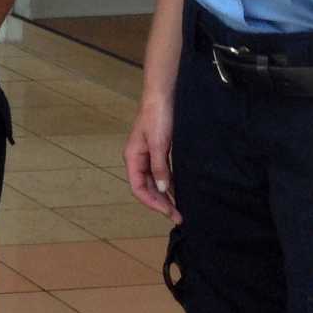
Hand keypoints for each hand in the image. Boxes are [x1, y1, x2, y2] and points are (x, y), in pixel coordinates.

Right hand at [124, 94, 179, 220]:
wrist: (163, 96)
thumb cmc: (158, 117)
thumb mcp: (159, 144)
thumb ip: (160, 167)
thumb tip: (163, 190)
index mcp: (133, 158)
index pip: (139, 188)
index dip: (153, 202)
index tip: (169, 212)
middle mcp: (139, 159)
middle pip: (146, 187)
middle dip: (160, 203)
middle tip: (178, 216)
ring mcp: (149, 155)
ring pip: (154, 181)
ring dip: (165, 195)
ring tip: (179, 207)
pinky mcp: (160, 150)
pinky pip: (162, 172)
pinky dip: (169, 183)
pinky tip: (179, 190)